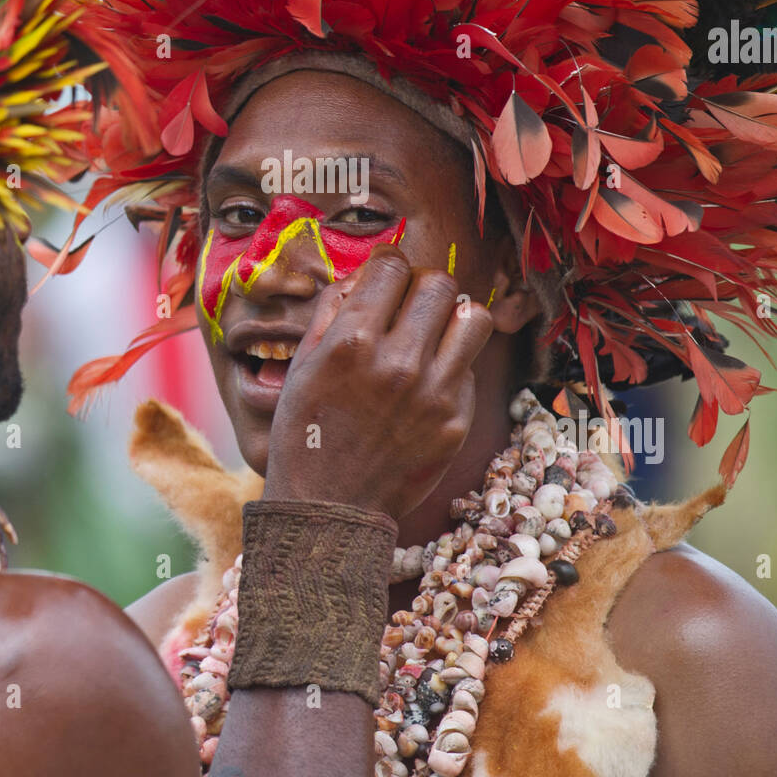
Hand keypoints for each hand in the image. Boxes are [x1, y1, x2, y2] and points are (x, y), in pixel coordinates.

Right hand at [262, 244, 493, 521]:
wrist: (329, 511)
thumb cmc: (305, 433)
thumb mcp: (302, 365)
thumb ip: (334, 310)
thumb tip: (366, 274)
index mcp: (352, 342)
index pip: (393, 265)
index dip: (388, 265)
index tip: (385, 277)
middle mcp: (398, 362)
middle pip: (439, 283)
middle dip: (421, 286)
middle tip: (409, 305)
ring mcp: (434, 394)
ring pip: (474, 317)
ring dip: (452, 318)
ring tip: (433, 334)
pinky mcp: (456, 422)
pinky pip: (469, 368)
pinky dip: (451, 367)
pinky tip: (425, 384)